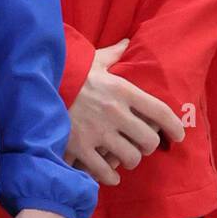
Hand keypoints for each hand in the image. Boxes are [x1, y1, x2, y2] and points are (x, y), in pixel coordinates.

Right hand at [66, 39, 185, 184]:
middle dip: (148, 145)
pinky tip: (110, 173)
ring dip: (130, 160)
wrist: (38, 85)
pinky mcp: (80, 148)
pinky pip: (105, 172)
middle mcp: (114, 112)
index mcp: (122, 90)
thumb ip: (115, 54)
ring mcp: (98, 132)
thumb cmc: (71, 73)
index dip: (174, 126)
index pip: (159, 111)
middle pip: (149, 141)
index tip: (178, 135)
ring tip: (125, 156)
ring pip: (130, 158)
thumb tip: (128, 42)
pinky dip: (110, 176)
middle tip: (143, 145)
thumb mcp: (95, 60)